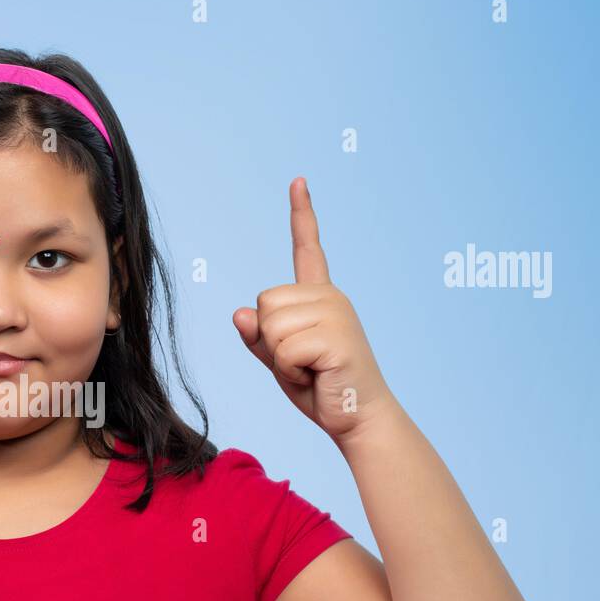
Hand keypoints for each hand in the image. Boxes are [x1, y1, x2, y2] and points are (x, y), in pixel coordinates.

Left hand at [233, 177, 398, 447]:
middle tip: (303, 363)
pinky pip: (282, 350)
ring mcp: (336, 312)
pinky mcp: (336, 336)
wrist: (359, 419)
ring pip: (269, 325)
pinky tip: (316, 377)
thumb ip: (258, 338)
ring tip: (311, 370)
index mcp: (318, 297)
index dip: (301, 214)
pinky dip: (290, 373)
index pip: (306, 247)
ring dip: (280, 360)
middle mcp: (330, 296)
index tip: (298, 181)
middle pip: (263, 302)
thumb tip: (241, 312)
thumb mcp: (279, 362)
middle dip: (270, 341)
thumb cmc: (321, 389)